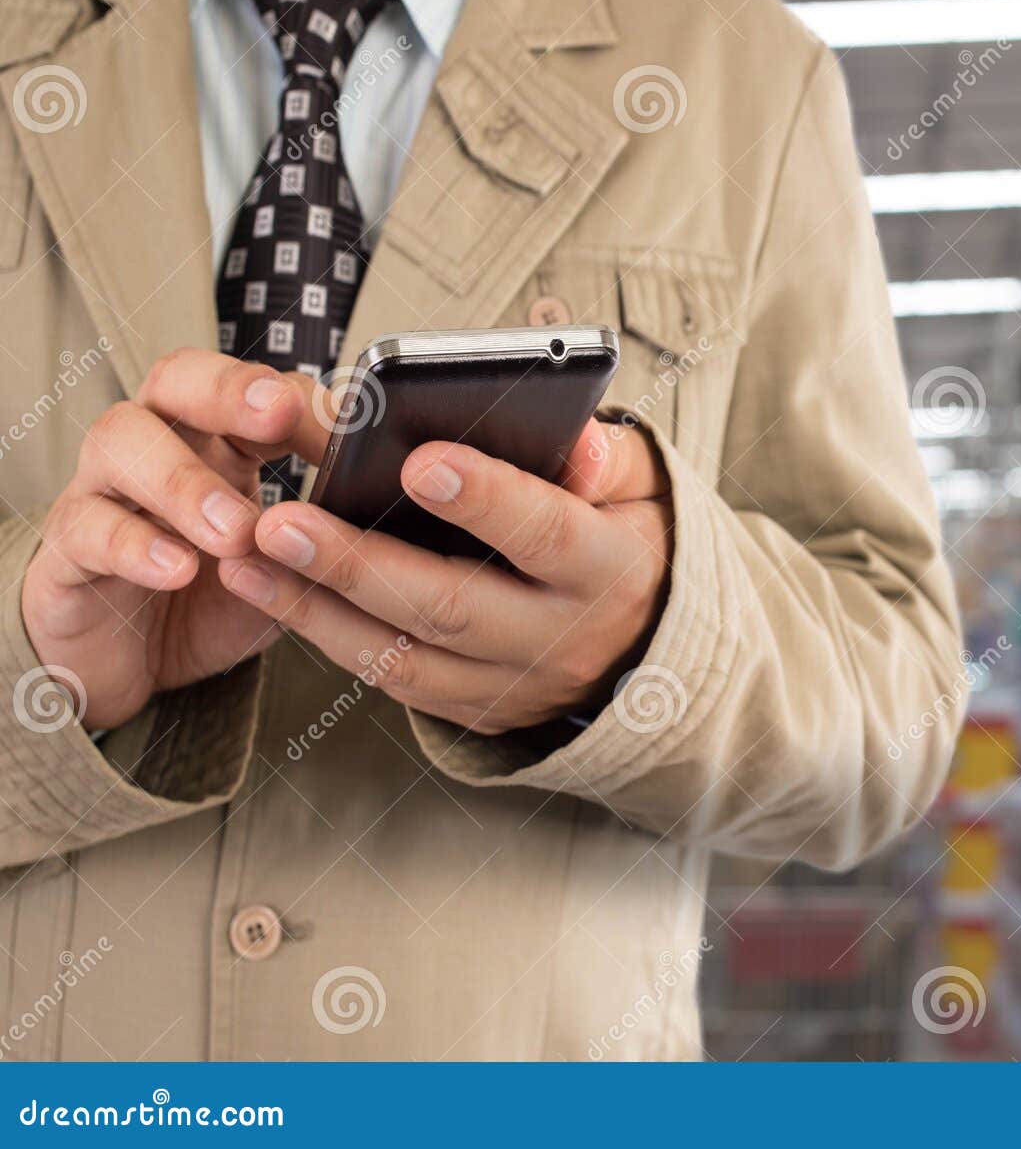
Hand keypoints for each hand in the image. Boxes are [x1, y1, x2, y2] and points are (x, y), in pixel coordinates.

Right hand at [21, 351, 324, 729]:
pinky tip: (180, 568)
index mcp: (220, 442)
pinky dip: (136, 547)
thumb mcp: (286, 569)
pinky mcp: (68, 550)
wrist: (135, 665)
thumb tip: (384, 512)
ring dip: (185, 480)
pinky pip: (89, 529)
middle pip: (176, 381)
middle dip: (228, 389)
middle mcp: (157, 448)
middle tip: (277, 414)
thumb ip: (323, 537)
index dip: (296, 398)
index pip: (252, 389)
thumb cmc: (213, 600)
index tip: (346, 422)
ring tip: (236, 530)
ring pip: (121, 443)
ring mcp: (104, 491)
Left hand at [215, 420, 672, 734]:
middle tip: (280, 518)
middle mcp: (559, 638)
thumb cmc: (624, 534)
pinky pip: (391, 680)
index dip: (488, 502)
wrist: (645, 643)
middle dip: (360, 563)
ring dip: (315, 606)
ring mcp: (512, 684)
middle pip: (452, 607)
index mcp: (610, 571)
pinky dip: (324, 635)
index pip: (549, 535)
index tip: (420, 461)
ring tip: (246, 554)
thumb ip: (606, 457)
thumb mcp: (640, 486)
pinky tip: (269, 589)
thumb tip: (576, 439)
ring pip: (404, 657)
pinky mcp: (474, 709)